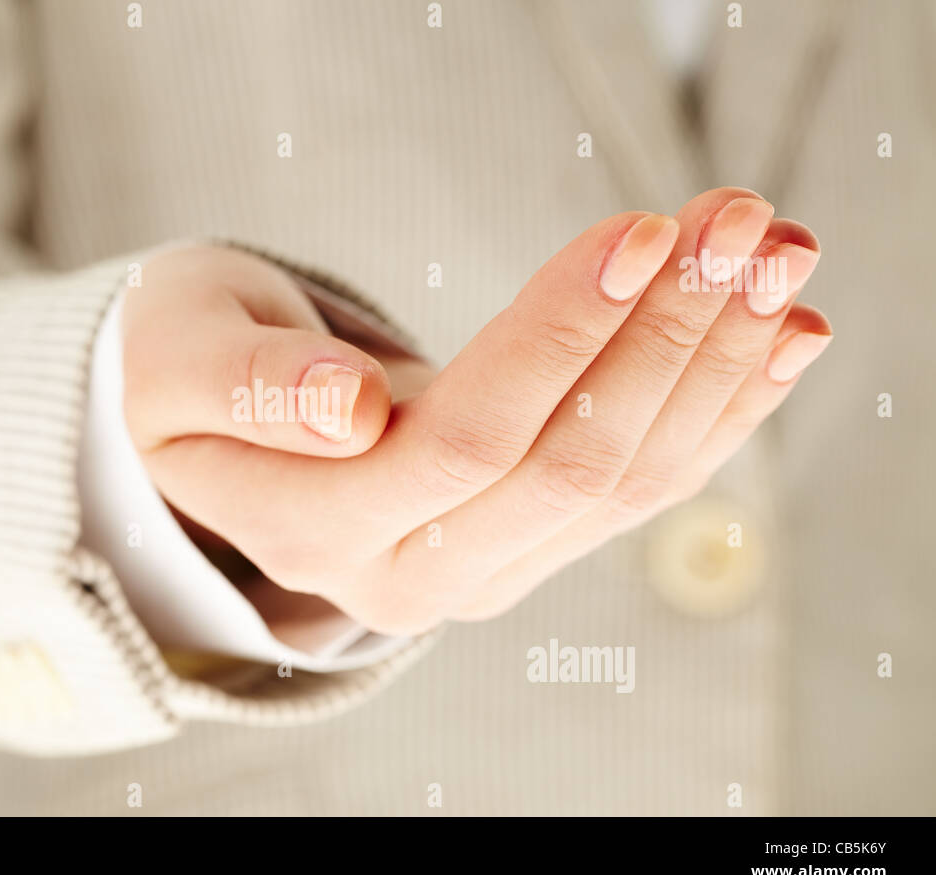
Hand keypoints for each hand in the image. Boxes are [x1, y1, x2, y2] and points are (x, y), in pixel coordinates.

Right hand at [122, 188, 828, 635]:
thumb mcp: (179, 361)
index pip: (466, 441)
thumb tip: (351, 410)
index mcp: (313, 528)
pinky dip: (713, 411)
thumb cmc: (185, 371)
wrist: (215, 433)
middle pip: (570, 465)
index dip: (560, 340)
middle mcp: (408, 575)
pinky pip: (635, 490)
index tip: (640, 233)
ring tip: (774, 253)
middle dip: (666, 337)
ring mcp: (476, 572)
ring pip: (623, 483)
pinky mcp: (524, 548)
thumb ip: (249, 389)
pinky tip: (775, 339)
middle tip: (738, 220)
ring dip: (712, 366)